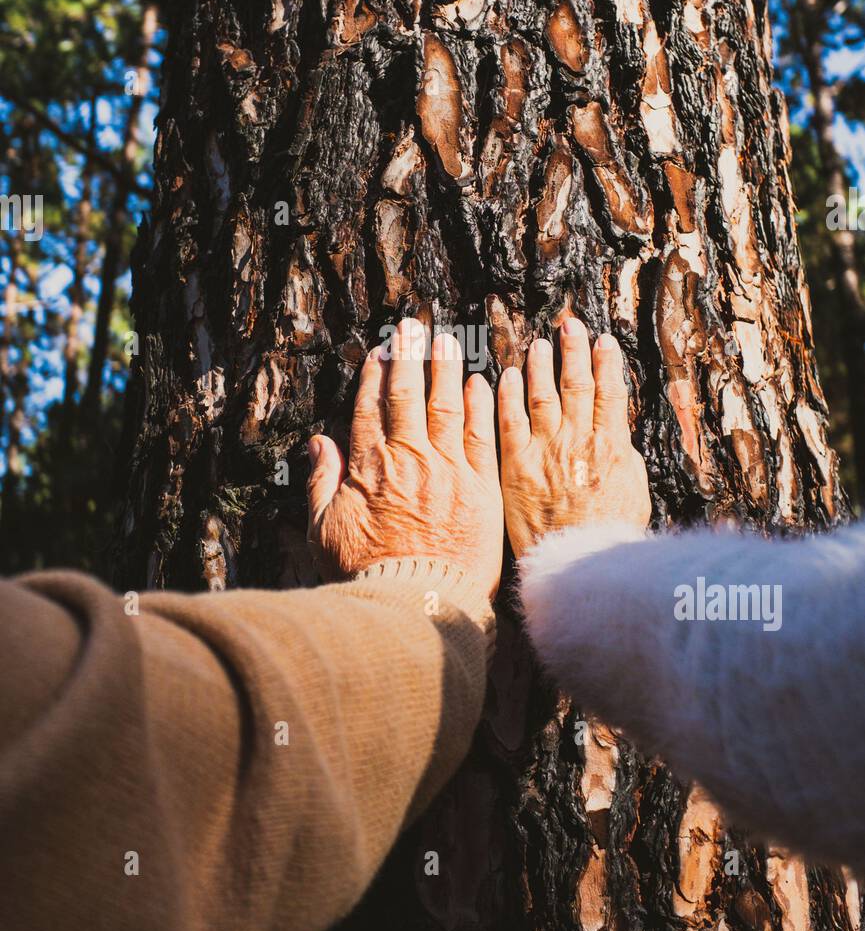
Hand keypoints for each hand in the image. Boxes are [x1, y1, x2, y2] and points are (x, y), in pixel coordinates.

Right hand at [307, 318, 503, 598]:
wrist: (418, 604)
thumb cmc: (366, 574)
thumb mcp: (323, 531)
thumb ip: (320, 483)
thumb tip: (317, 443)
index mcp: (370, 466)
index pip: (370, 407)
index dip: (374, 374)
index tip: (379, 351)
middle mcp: (409, 459)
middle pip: (407, 395)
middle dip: (408, 357)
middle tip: (411, 326)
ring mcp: (448, 471)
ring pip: (447, 406)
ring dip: (445, 370)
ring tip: (445, 340)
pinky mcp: (481, 489)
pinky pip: (481, 436)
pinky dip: (480, 406)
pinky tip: (481, 383)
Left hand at [498, 319, 650, 558]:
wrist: (577, 563)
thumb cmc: (608, 535)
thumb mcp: (633, 492)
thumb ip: (623, 459)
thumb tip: (619, 438)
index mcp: (612, 446)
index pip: (610, 393)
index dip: (606, 363)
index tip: (602, 340)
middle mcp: (579, 441)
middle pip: (577, 385)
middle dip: (574, 351)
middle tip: (569, 324)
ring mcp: (546, 451)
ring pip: (542, 396)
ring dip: (539, 366)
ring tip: (538, 343)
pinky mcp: (516, 466)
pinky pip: (510, 423)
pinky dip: (507, 397)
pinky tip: (505, 376)